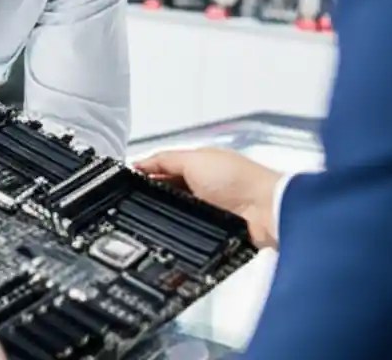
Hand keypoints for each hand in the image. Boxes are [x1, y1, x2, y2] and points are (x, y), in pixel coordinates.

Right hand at [134, 148, 283, 248]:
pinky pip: (191, 231)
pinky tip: (176, 230)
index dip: (146, 173)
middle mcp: (204, 186)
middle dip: (154, 196)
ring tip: (158, 215)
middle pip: (168, 193)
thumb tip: (139, 162)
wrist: (265, 211)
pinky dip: (184, 230)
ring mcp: (210, 209)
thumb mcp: (194, 160)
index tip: (126, 181)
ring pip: (178, 214)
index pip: (164, 167)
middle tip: (138, 200)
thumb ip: (165, 160)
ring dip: (170, 214)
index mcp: (200, 163)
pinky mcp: (215, 230)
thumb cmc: (239, 179)